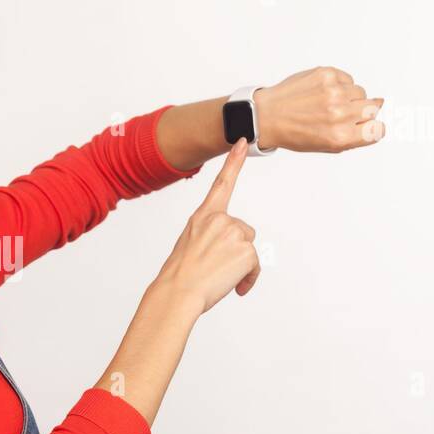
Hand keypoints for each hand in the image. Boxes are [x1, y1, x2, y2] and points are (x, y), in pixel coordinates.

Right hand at [159, 134, 259, 313]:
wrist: (177, 292)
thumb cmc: (180, 275)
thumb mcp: (190, 246)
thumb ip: (211, 237)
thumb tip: (232, 249)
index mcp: (202, 216)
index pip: (222, 183)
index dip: (233, 162)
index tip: (242, 142)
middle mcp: (219, 219)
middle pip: (243, 231)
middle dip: (235, 250)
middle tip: (215, 267)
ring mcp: (233, 232)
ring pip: (249, 248)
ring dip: (241, 266)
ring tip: (219, 278)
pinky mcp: (246, 249)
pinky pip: (256, 265)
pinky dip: (248, 278)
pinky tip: (235, 287)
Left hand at [253, 66, 385, 152]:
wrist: (267, 115)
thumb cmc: (295, 133)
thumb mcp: (327, 145)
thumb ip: (356, 136)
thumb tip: (379, 122)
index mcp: (341, 137)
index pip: (378, 129)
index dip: (372, 127)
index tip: (364, 125)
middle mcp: (339, 114)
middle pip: (373, 108)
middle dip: (362, 111)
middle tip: (342, 114)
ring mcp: (334, 92)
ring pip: (361, 92)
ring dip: (350, 97)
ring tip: (327, 103)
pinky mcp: (327, 74)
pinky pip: (348, 79)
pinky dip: (339, 85)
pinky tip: (322, 93)